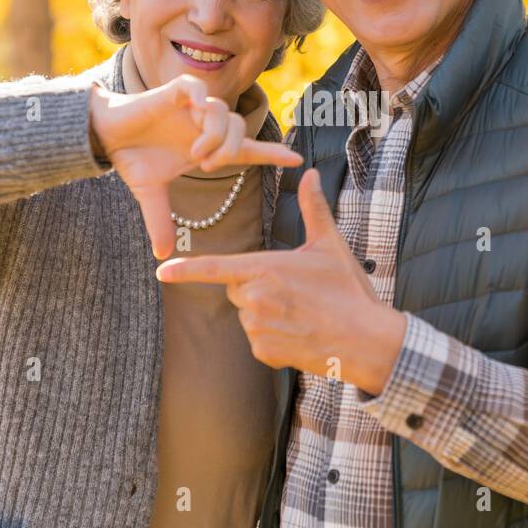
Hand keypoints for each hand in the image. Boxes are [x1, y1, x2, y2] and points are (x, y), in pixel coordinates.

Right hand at [89, 77, 301, 258]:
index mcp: (207, 147)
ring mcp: (193, 107)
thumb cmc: (133, 158)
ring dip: (216, 136)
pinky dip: (200, 105)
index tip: (297, 160)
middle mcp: (205, 125)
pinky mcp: (177, 92)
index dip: (273, 154)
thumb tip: (162, 256)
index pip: (248, 149)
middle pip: (241, 130)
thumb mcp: (151, 194)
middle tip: (210, 166)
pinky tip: (190, 116)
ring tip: (196, 153)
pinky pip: (200, 92)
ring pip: (224, 113)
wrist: (106, 136)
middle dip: (232, 149)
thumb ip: (161, 221)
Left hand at [155, 167, 406, 394]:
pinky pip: (258, 340)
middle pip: (239, 289)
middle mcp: (254, 298)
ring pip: (248, 315)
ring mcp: (257, 328)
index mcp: (265, 269)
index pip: (215, 267)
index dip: (186, 269)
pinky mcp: (263, 353)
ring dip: (266, 313)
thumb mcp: (330, 246)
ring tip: (302, 314)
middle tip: (296, 292)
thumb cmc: (348, 290)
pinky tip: (300, 333)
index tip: (162, 271)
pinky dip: (274, 337)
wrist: (365, 340)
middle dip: (258, 287)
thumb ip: (314, 208)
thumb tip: (310, 174)